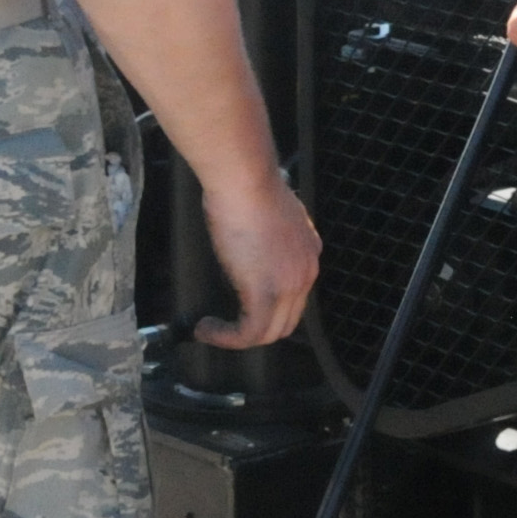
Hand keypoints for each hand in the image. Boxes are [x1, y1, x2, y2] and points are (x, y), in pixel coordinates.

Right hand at [194, 160, 321, 348]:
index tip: (240, 306)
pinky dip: (227, 338)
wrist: (244, 179)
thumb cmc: (246, 186)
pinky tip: (207, 329)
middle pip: (286, 320)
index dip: (268, 308)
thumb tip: (251, 240)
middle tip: (224, 327)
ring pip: (269, 332)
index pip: (295, 296)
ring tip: (211, 330)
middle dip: (255, 329)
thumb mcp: (268, 213)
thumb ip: (268, 233)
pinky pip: (249, 332)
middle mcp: (307, 272)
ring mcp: (290, 285)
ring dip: (237, 338)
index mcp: (309, 252)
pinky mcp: (265, 292)